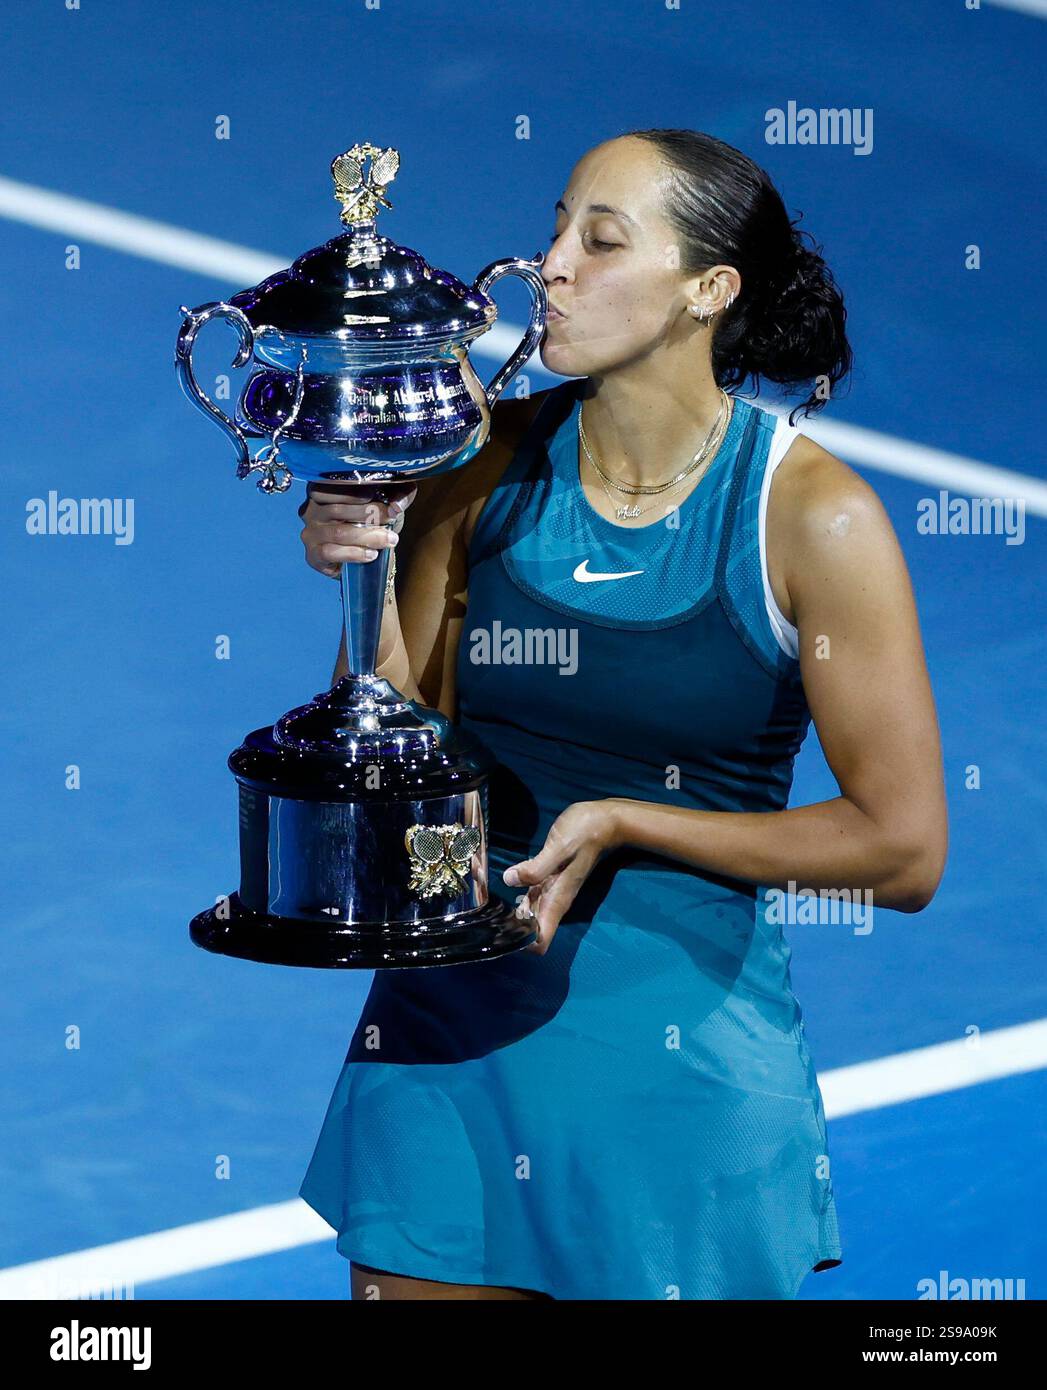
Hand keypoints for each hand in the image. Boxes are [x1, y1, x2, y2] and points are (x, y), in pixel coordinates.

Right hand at [299, 481, 418, 578]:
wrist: (363, 558)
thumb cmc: (371, 524)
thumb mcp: (386, 503)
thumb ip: (397, 495)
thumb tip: (397, 504)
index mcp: (322, 491)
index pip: (332, 485)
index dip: (356, 489)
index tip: (380, 494)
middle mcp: (310, 510)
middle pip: (337, 509)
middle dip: (369, 513)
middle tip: (391, 517)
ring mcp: (310, 533)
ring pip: (338, 532)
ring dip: (368, 536)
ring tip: (389, 539)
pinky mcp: (313, 556)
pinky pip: (331, 552)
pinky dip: (354, 553)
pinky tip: (371, 554)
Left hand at [501, 801, 619, 953]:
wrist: (606, 822)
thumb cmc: (585, 833)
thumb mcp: (559, 848)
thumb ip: (536, 868)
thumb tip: (509, 880)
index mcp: (557, 900)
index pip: (541, 941)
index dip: (521, 944)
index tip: (501, 929)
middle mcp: (554, 900)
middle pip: (530, 931)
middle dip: (509, 926)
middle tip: (487, 909)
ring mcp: (552, 890)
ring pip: (528, 913)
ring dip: (511, 910)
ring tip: (489, 895)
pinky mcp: (549, 877)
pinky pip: (530, 894)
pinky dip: (517, 892)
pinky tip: (504, 879)